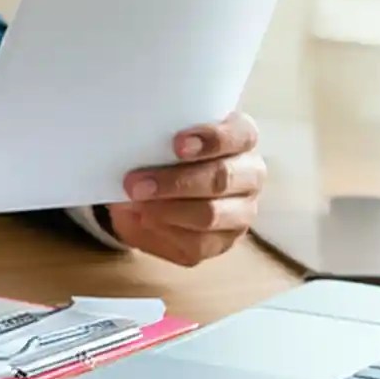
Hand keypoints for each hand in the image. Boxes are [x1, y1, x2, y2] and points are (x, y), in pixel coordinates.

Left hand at [106, 112, 265, 266]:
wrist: (147, 194)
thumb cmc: (159, 155)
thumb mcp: (156, 140)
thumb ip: (153, 139)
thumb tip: (130, 148)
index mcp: (241, 139)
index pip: (241, 135)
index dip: (211, 139)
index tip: (176, 144)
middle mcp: (249, 175)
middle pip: (223, 178)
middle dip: (175, 181)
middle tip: (135, 182)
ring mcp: (241, 212)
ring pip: (212, 214)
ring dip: (167, 209)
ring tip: (136, 202)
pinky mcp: (222, 242)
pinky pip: (198, 243)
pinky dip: (166, 230)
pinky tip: (146, 220)